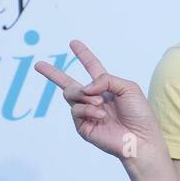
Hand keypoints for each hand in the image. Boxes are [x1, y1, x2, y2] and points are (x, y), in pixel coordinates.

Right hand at [34, 40, 164, 161]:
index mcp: (107, 87)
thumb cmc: (139, 113)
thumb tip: (85, 87)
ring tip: (100, 103)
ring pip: (71, 94)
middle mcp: (94, 98)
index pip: (92, 68)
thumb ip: (105, 80)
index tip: (73, 43)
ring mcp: (86, 112)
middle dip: (53, 73)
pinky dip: (88, 109)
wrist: (140, 137)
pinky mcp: (82, 126)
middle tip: (38, 64)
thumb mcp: (128, 88)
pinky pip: (75, 109)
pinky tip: (101, 115)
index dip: (83, 55)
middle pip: (68, 83)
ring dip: (85, 95)